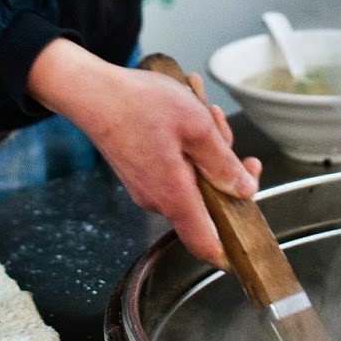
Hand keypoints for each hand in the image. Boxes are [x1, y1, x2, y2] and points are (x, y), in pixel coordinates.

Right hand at [25, 39, 260, 266]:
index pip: (208, 247)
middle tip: (219, 123)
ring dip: (202, 143)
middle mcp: (158, 200)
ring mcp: (145, 185)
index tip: (251, 227)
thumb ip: (223, 162)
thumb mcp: (196, 126)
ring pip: (191, 175)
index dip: (233, 249)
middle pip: (206, 199)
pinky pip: (172, 164)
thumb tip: (243, 189)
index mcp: (175, 197)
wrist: (89, 92)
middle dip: (221, 162)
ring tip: (197, 104)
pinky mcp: (138, 170)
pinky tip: (181, 106)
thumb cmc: (138, 105)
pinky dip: (182, 140)